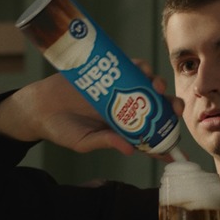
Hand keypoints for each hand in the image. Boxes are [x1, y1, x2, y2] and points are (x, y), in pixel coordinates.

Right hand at [0, 59, 183, 155]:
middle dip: (171, 107)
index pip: (151, 136)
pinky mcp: (109, 72)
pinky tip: (143, 70)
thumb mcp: (85, 142)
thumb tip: (131, 150)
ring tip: (158, 87)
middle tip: (175, 109)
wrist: (39, 107)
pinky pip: (130, 67)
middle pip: (157, 107)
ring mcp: (119, 89)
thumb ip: (106, 142)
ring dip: (158, 85)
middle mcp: (126, 108)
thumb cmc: (62, 130)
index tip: (180, 152)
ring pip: (147, 85)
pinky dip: (140, 67)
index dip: (166, 143)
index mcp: (124, 129)